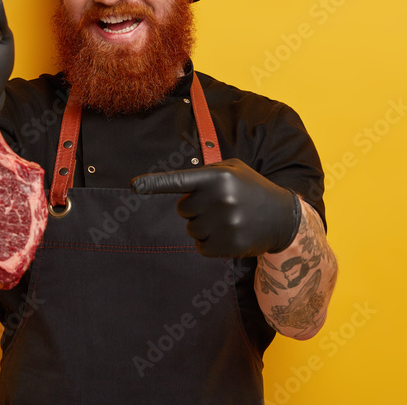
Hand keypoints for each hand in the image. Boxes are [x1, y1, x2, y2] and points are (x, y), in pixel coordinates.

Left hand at [131, 159, 301, 257]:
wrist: (284, 217)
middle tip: (221, 205)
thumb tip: (176, 184)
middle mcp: (221, 198)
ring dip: (203, 227)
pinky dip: (211, 244)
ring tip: (228, 220)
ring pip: (191, 229)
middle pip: (183, 209)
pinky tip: (230, 234)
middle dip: (196, 208)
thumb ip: (205, 173)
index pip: (180, 180)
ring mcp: (226, 223)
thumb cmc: (250, 189)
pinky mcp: (229, 245)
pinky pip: (201, 247)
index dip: (154, 184)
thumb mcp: (233, 170)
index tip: (134, 185)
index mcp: (218, 177)